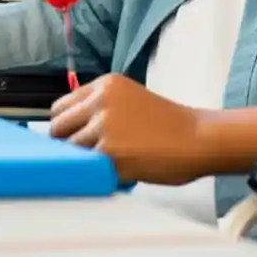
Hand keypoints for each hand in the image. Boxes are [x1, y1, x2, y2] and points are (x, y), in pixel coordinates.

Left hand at [48, 73, 209, 184]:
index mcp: (105, 85)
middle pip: (58, 127)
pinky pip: (88, 166)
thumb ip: (99, 107)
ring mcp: (103, 126)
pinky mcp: (110, 151)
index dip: (65, 125)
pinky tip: (116, 170)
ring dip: (84, 159)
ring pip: (71, 149)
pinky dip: (97, 172)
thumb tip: (67, 129)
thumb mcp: (129, 99)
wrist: (198, 138)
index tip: (73, 137)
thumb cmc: (168, 124)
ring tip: (109, 161)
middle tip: (86, 154)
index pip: (61, 106)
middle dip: (67, 143)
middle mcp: (100, 101)